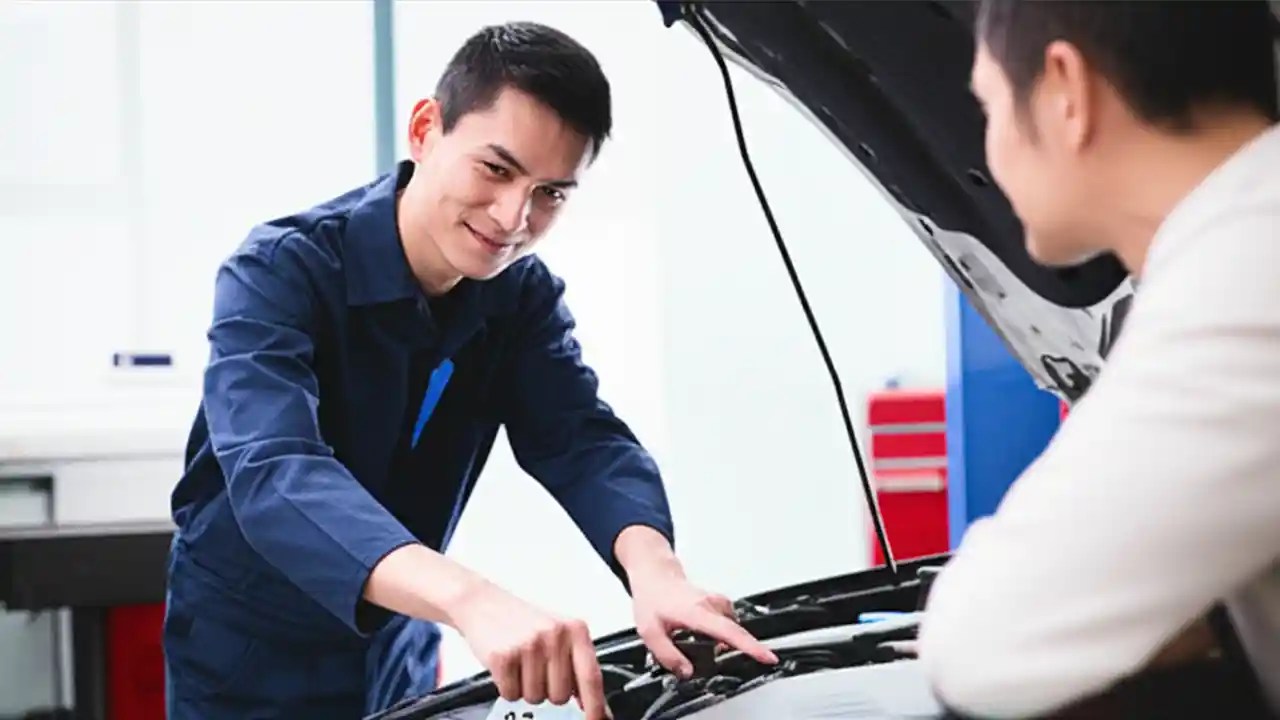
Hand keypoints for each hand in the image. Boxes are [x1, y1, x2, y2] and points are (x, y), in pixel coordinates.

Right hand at [448, 579, 609, 719]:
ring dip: (526, 687)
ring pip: (535, 698)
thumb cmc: (524, 622)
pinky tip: (508, 665)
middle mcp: (554, 635)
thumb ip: (578, 667)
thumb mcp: (559, 635)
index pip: (591, 677)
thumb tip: (598, 708)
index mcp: (575, 630)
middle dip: (548, 690)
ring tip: (521, 662)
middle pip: (560, 696)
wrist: (483, 604)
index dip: (596, 707)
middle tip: (537, 667)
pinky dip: (508, 686)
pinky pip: (511, 695)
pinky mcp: (503, 656)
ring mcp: (529, 645)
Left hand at [628, 565, 777, 677]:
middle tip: (725, 659)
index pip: (729, 632)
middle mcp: (710, 604)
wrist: (654, 576)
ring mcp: (716, 601)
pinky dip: (724, 632)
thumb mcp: (650, 632)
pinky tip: (708, 637)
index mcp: (696, 612)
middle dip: (740, 648)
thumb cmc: (652, 598)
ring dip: (726, 640)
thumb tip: (686, 672)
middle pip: (735, 631)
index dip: (750, 646)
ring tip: (707, 648)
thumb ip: (668, 656)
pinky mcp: (717, 602)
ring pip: (731, 626)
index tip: (768, 656)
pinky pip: (728, 620)